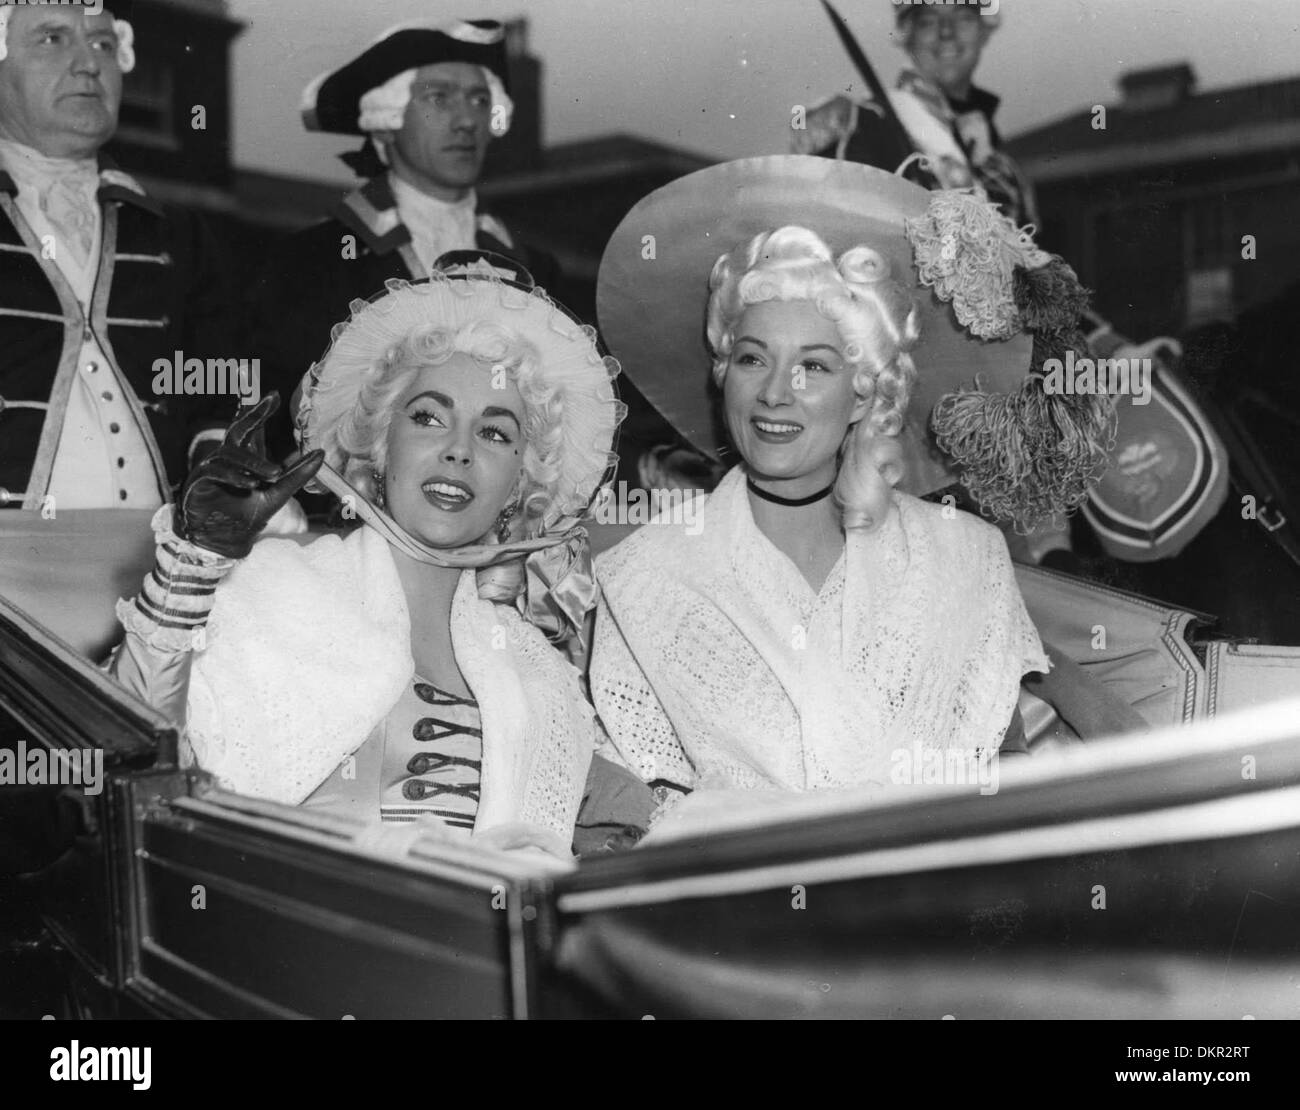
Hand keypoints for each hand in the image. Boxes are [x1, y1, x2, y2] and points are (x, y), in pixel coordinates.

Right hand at [174, 393, 323, 558]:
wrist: (227, 541)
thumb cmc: (248, 515)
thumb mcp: (278, 494)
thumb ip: (297, 475)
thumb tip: (321, 453)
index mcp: (245, 459)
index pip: (252, 430)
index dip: (260, 411)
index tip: (274, 395)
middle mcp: (227, 458)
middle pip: (239, 430)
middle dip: (254, 414)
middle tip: (270, 402)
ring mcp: (211, 467)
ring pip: (232, 455)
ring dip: (254, 463)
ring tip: (273, 475)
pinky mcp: (199, 481)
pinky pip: (216, 472)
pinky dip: (235, 477)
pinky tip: (251, 484)